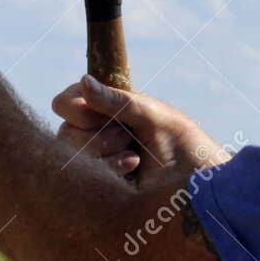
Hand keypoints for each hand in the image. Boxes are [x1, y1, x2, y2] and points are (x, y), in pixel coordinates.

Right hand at [51, 75, 225, 184]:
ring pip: (73, 155)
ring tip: (134, 153)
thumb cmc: (178, 140)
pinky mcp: (99, 180)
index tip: (105, 116)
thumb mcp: (148, 114)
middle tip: (129, 136)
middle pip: (65, 133)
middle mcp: (92, 131)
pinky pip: (85, 176)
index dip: (79, 111)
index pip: (64, 104)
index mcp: (101, 106)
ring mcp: (94, 157)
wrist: (195, 180)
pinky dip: (111, 168)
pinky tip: (133, 166)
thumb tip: (84, 80)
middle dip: (100, 136)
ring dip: (107, 152)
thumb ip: (115, 101)